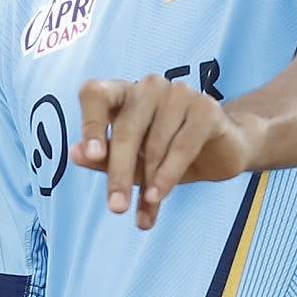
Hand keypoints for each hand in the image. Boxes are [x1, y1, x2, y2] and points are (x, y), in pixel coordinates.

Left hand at [70, 75, 256, 228]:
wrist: (222, 151)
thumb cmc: (167, 153)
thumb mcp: (133, 161)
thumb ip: (102, 158)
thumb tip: (75, 154)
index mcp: (122, 92)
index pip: (94, 95)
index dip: (90, 124)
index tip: (91, 155)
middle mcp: (147, 87)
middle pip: (125, 127)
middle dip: (120, 171)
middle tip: (116, 206)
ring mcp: (178, 92)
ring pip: (154, 142)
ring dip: (149, 182)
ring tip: (146, 208)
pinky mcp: (205, 107)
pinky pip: (182, 145)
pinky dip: (169, 174)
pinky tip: (159, 196)